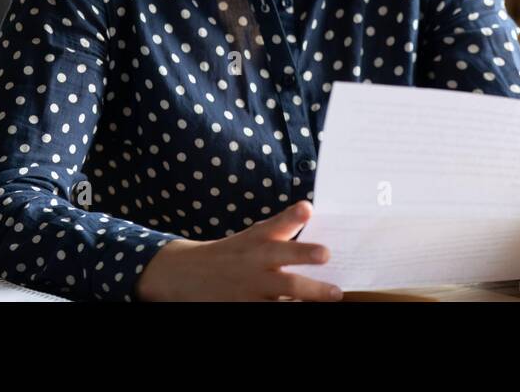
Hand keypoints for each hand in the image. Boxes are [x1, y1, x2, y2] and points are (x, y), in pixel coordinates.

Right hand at [134, 200, 342, 300]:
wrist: (187, 273)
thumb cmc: (235, 252)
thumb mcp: (255, 234)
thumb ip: (283, 225)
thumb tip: (309, 207)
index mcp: (260, 241)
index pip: (278, 226)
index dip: (293, 217)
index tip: (308, 212)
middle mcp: (256, 265)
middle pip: (285, 267)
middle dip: (307, 266)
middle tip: (329, 268)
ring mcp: (249, 291)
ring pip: (280, 298)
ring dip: (305, 298)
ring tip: (332, 296)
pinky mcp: (243, 308)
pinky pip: (266, 312)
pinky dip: (285, 310)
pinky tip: (303, 310)